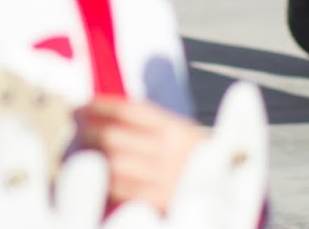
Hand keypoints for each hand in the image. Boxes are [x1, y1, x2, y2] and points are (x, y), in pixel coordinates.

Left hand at [77, 98, 203, 212]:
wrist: (236, 192)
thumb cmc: (208, 166)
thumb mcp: (190, 138)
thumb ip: (159, 129)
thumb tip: (115, 121)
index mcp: (176, 129)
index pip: (129, 110)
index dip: (100, 106)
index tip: (81, 105)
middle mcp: (169, 149)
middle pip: (116, 135)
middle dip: (89, 132)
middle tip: (73, 131)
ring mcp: (166, 177)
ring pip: (115, 163)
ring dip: (91, 159)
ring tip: (75, 156)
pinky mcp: (162, 201)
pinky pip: (124, 191)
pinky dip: (106, 185)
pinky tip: (95, 182)